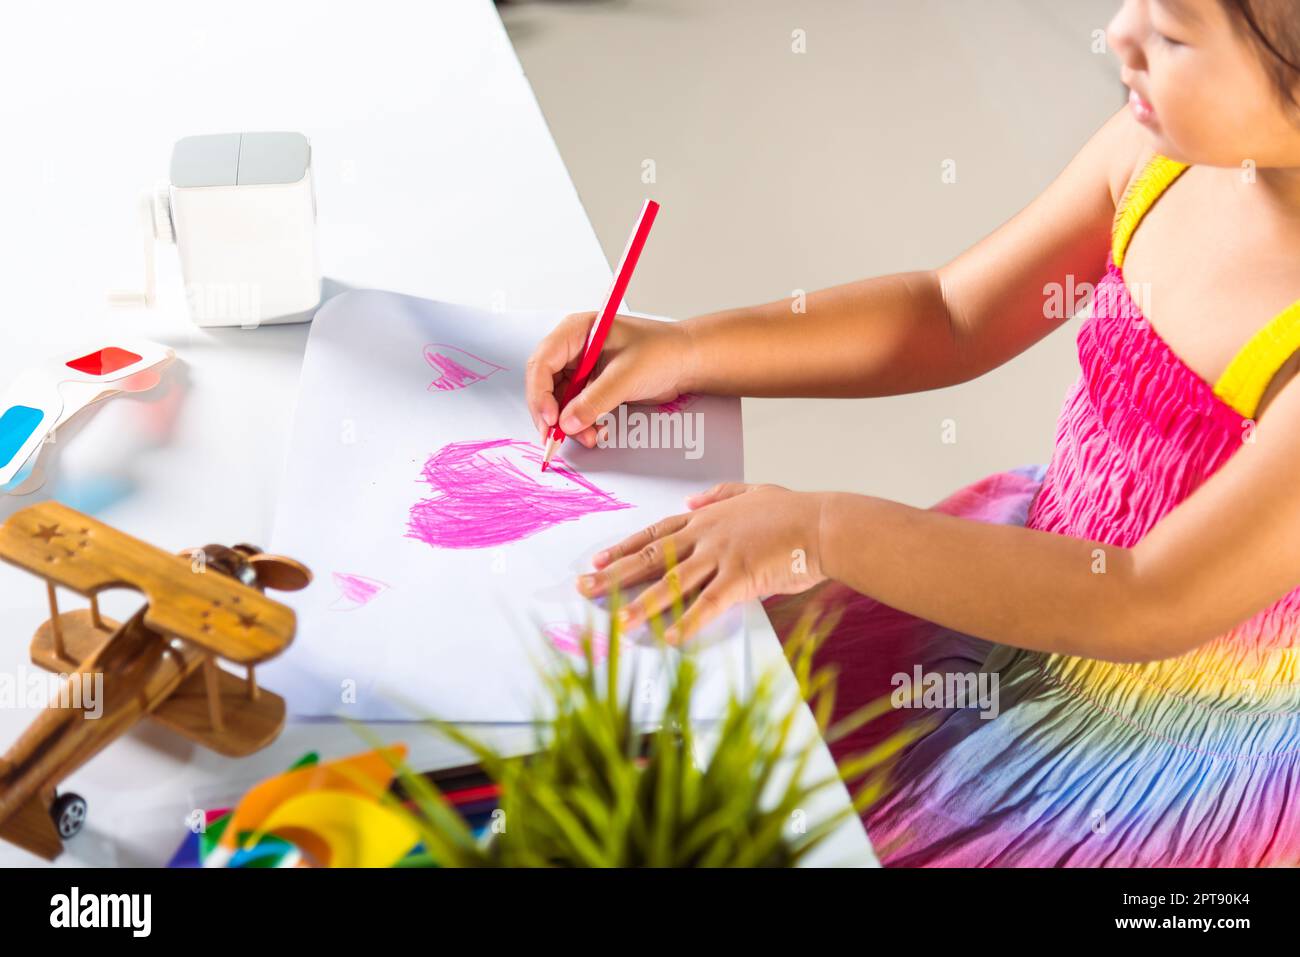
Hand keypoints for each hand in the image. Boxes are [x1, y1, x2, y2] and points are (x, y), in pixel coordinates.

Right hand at [525, 312, 696, 448]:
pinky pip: (576, 408)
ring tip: (589, 437)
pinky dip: (582, 424)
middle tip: (555, 438)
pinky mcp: (592, 385)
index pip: (542, 362)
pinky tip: (598, 432)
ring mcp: (582, 368)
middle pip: (545, 384)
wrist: (688, 362)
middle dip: (550, 413)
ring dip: (569, 423)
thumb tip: (566, 423)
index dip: (540, 393)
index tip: (550, 419)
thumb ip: (594, 401)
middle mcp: (574, 349)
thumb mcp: (626, 376)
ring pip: (559, 401)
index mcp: (576, 332)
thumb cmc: (663, 352)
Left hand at [577, 483, 827, 641]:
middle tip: (584, 589)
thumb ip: (720, 493)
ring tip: (616, 622)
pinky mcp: (741, 577)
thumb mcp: (753, 491)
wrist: (823, 524)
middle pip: (650, 558)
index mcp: (706, 519)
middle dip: (614, 575)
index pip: (654, 535)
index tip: (598, 560)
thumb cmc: (793, 511)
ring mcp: (721, 556)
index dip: (623, 548)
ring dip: (641, 604)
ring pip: (671, 583)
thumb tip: (692, 500)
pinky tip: (669, 638)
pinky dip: (688, 622)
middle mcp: (706, 536)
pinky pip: (709, 604)